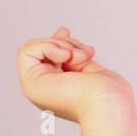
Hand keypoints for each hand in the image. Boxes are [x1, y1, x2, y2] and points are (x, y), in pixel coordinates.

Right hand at [16, 26, 132, 123]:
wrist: (109, 105)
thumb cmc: (110, 93)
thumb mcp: (90, 66)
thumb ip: (73, 54)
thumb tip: (61, 31)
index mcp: (58, 89)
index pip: (46, 56)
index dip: (55, 41)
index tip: (65, 30)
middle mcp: (44, 90)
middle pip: (42, 50)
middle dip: (65, 43)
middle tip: (86, 53)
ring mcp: (36, 88)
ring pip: (34, 48)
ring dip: (62, 45)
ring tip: (81, 58)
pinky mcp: (31, 84)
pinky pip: (27, 51)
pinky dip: (48, 47)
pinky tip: (67, 57)